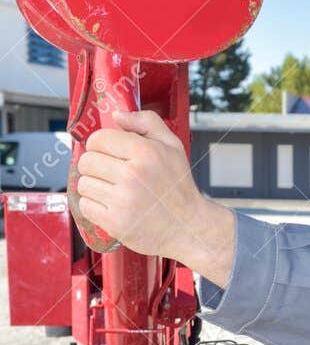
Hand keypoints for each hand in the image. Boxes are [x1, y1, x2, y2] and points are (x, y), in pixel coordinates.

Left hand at [74, 109, 234, 280]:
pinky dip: (94, 206)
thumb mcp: (173, 147)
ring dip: (94, 187)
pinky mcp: (115, 223)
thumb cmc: (179, 188)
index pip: (98, 140)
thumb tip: (117, 115)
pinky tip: (111, 207)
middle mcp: (132, 175)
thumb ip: (147, 123)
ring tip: (113, 192)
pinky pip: (85, 206)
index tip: (108, 154)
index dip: (99, 145)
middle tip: (110, 174)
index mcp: (144, 152)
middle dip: (94, 166)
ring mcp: (122, 201)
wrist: (190, 228)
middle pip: (86, 161)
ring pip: (83, 184)